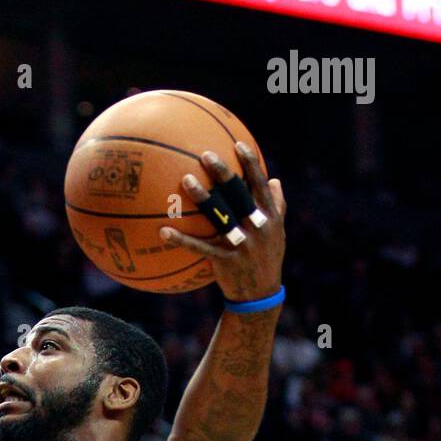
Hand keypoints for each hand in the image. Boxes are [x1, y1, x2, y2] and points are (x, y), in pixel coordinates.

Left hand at [159, 143, 284, 303]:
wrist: (261, 295)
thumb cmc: (268, 258)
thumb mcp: (277, 232)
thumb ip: (277, 205)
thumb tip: (274, 180)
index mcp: (270, 217)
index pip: (260, 185)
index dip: (251, 164)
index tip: (238, 144)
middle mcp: (257, 228)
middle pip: (239, 195)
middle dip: (224, 174)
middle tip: (206, 154)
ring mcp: (241, 245)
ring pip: (220, 217)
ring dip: (203, 198)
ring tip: (185, 180)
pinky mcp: (225, 262)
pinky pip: (200, 248)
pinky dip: (182, 240)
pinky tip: (163, 231)